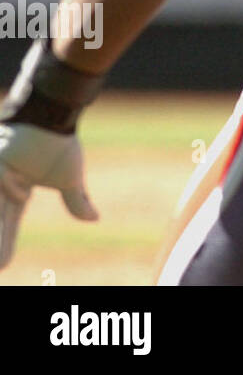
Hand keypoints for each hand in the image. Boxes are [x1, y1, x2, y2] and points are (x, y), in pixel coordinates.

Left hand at [0, 123, 98, 269]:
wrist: (55, 117)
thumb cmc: (61, 145)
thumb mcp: (71, 179)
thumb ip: (77, 200)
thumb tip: (94, 219)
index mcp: (18, 190)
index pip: (9, 222)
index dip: (6, 242)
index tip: (4, 265)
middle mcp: (4, 184)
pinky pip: (0, 178)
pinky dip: (9, 188)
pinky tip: (21, 194)